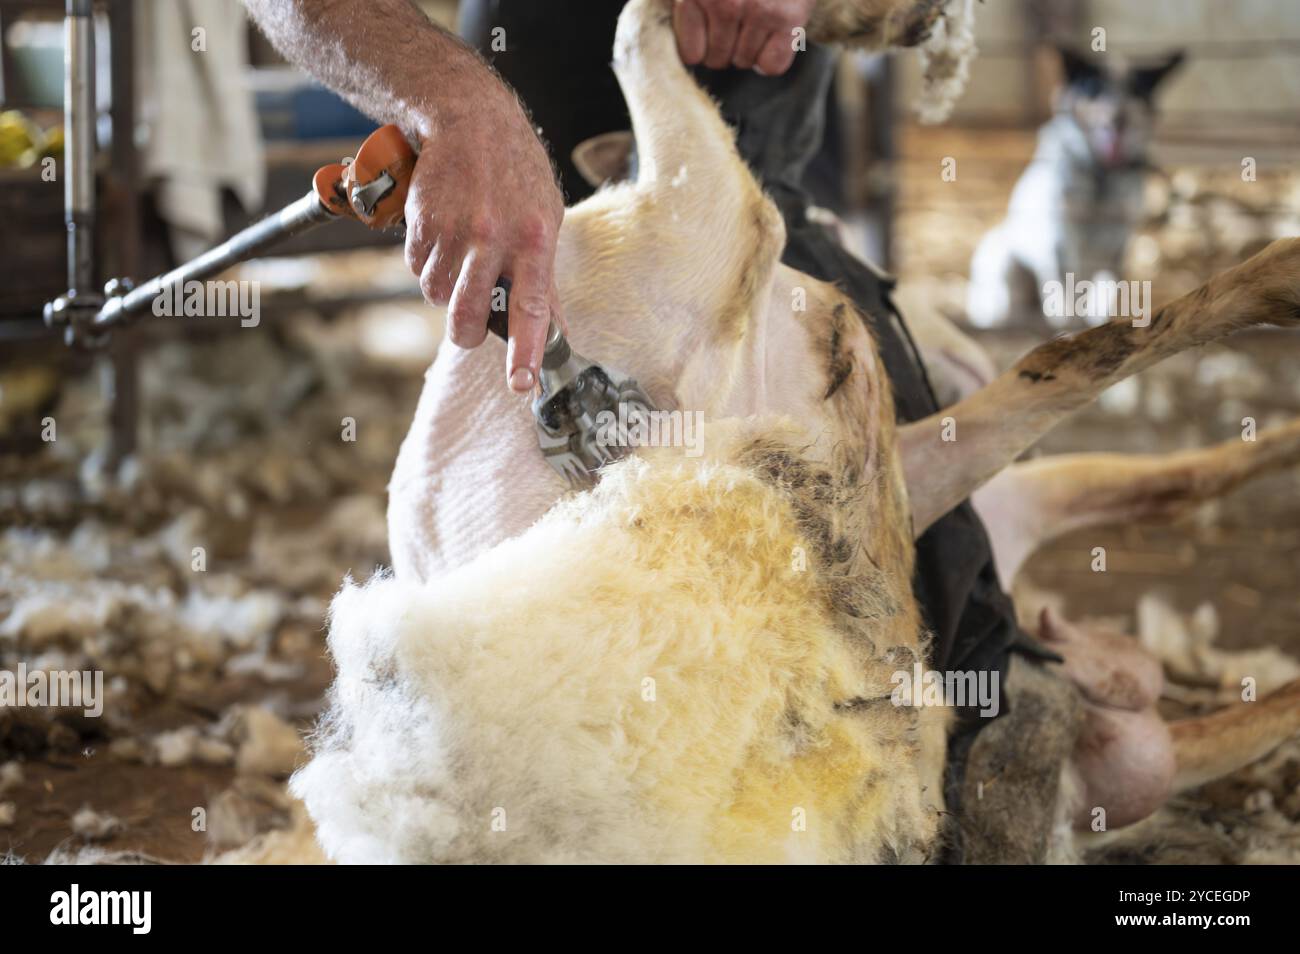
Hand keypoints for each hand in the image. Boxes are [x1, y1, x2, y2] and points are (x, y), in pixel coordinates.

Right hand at [404, 86, 563, 392]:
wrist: (470, 119)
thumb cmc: (516, 173)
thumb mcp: (546, 219)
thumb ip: (546, 278)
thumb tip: (558, 331)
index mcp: (535, 242)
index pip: (533, 310)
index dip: (526, 353)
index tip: (522, 385)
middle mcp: (494, 240)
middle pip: (467, 317)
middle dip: (466, 333)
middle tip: (471, 327)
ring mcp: (454, 232)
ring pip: (435, 296)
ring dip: (443, 290)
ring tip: (460, 256)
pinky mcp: (421, 223)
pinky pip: (415, 268)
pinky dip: (425, 262)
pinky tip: (441, 234)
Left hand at [672, 0, 816, 74]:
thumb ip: (682, 5)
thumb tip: (684, 44)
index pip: (691, 54)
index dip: (699, 47)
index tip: (705, 33)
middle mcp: (725, 3)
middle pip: (717, 60)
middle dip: (723, 48)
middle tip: (733, 24)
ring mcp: (758, 11)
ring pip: (744, 62)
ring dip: (747, 49)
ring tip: (753, 21)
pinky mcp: (787, 17)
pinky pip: (772, 65)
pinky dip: (771, 57)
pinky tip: (771, 35)